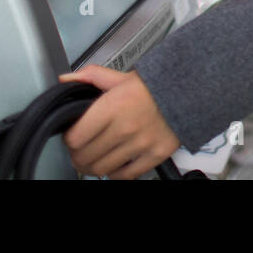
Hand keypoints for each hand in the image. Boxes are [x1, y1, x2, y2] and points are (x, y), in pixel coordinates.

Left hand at [58, 65, 181, 178]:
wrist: (186, 91)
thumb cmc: (152, 85)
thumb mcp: (119, 76)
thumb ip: (90, 76)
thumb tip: (65, 80)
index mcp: (113, 106)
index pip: (75, 138)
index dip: (69, 138)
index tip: (73, 135)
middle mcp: (126, 127)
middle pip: (85, 157)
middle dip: (78, 155)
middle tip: (80, 150)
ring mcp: (141, 143)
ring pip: (102, 169)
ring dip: (93, 166)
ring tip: (94, 158)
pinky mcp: (155, 155)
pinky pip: (126, 175)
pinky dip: (116, 173)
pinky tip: (114, 163)